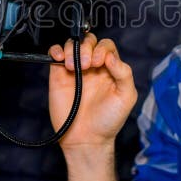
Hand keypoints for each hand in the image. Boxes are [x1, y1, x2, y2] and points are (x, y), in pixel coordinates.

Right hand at [48, 33, 136, 150]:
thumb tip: (111, 56)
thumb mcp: (126, 97)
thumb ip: (124, 73)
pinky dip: (55, 50)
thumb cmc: (109, 120)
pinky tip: (59, 58)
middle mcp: (92, 66)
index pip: (106, 46)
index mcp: (110, 68)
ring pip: (72, 45)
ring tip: (72, 66)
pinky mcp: (58, 75)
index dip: (102, 49)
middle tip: (87, 65)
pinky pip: (55, 54)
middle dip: (87, 48)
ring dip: (72, 49)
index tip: (99, 63)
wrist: (86, 139)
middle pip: (89, 41)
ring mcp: (74, 69)